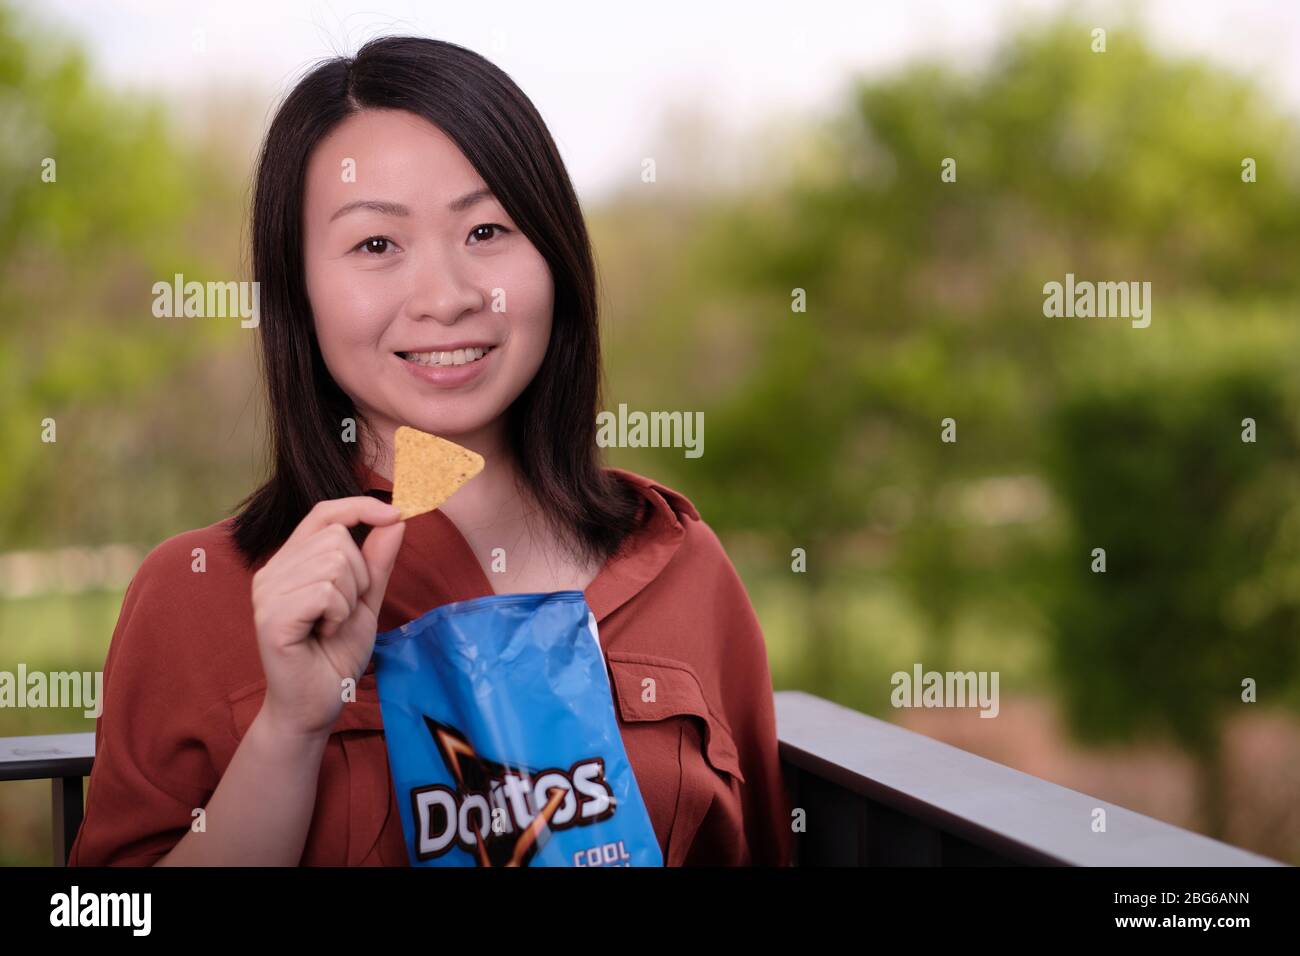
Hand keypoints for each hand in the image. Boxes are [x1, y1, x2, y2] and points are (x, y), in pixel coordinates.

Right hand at [251, 496, 405, 737]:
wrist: (317, 703)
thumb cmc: (336, 653)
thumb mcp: (366, 600)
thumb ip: (377, 561)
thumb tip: (395, 519)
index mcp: (291, 561)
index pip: (323, 512)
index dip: (360, 506)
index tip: (396, 514)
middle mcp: (272, 571)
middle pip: (337, 537)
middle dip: (359, 575)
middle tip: (343, 611)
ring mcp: (267, 592)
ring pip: (333, 563)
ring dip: (348, 599)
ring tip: (331, 625)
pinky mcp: (271, 616)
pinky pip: (326, 592)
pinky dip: (339, 615)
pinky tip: (323, 634)